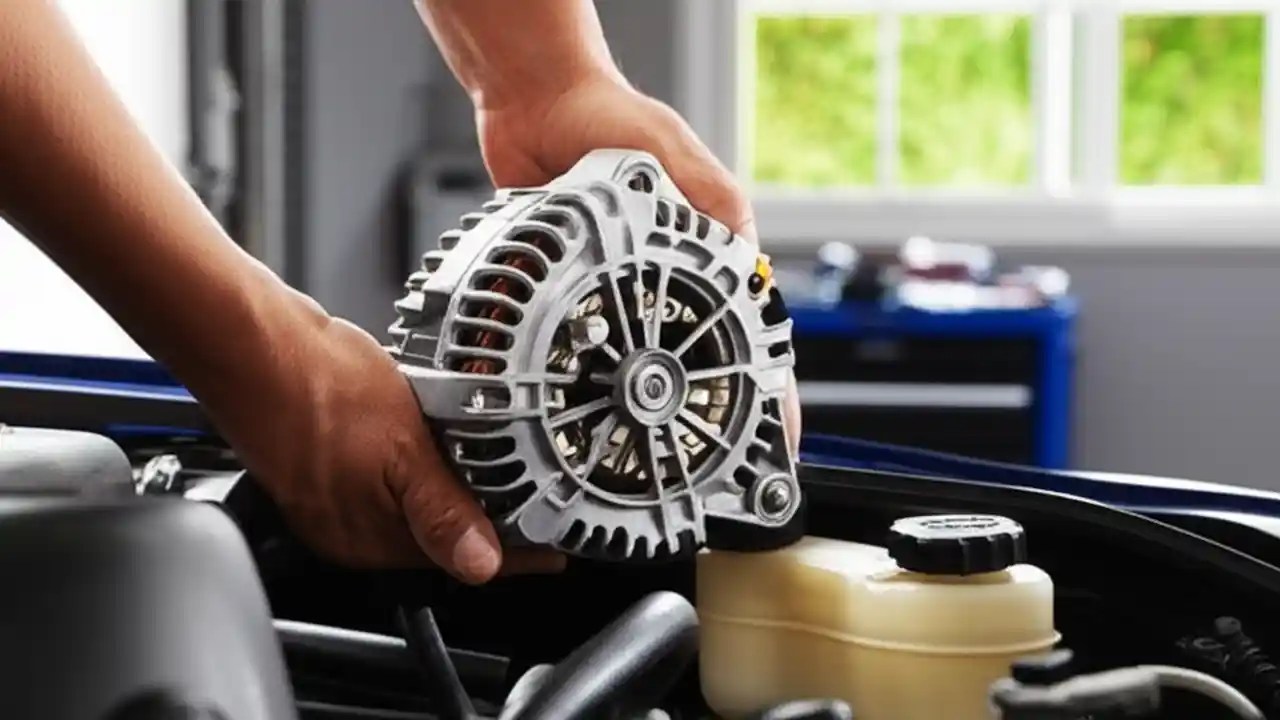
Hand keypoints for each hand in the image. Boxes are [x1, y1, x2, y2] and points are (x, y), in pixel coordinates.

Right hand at [218, 297, 563, 584]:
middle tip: (532, 500)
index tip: (552, 552)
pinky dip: (418, 466)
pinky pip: (386, 480)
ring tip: (492, 463)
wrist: (252, 339)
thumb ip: (444, 509)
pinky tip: (431, 437)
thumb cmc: (315, 385)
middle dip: (486, 520)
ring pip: (412, 506)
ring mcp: (330, 497)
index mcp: (368, 537)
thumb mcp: (403, 448)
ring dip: (452, 488)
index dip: (513, 555)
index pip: (460, 559)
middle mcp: (347, 528)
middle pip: (437, 538)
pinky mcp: (320, 465)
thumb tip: (481, 563)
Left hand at [476, 75, 802, 455]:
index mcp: (706, 245)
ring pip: (641, 358)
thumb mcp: (671, 152)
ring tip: (660, 452)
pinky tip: (589, 402)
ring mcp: (619, 283)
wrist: (535, 103)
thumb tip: (742, 257)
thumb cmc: (607, 115)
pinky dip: (590, 372)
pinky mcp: (573, 284)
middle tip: (717, 469)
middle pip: (699, 357)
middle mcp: (666, 271)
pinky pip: (584, 338)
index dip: (765, 390)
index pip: (749, 327)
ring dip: (652, 402)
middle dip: (713, 414)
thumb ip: (709, 200)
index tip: (775, 443)